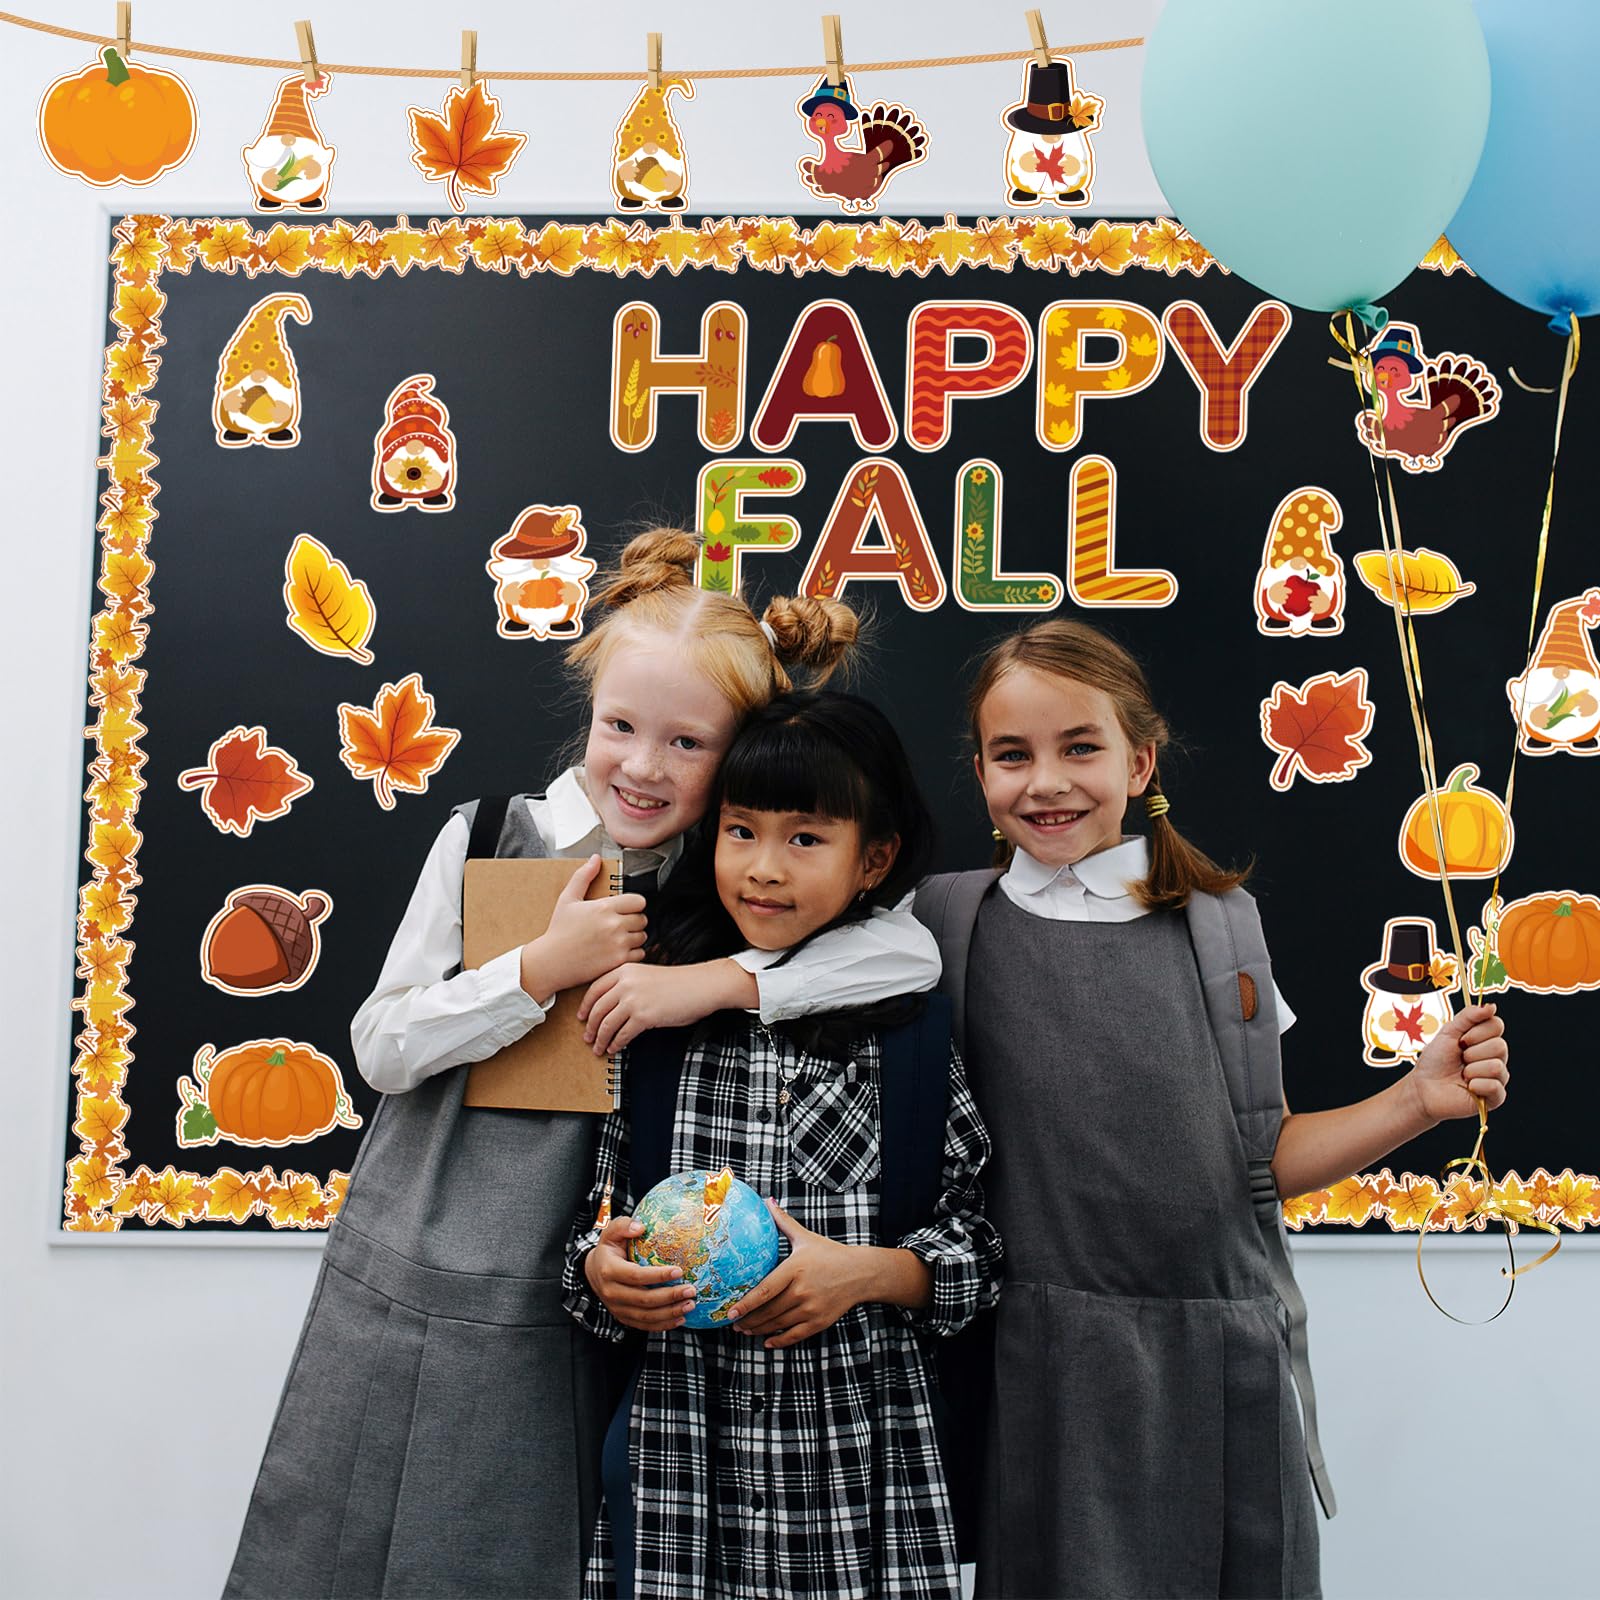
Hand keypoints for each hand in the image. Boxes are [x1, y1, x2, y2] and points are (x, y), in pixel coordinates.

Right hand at [519, 856, 646, 998]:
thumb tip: (595, 859)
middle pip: (642, 919)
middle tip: (621, 925)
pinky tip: (619, 950)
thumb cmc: (559, 931)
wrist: (551, 961)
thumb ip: (583, 876)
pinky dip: (633, 953)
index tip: (625, 909)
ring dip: (635, 937)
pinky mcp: (618, 960)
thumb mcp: (567, 899)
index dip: (633, 905)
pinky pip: (640, 953)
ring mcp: (617, 944)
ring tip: (619, 938)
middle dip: (634, 921)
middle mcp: (614, 925)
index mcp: (604, 907)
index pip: (639, 901)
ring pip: (643, 936)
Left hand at [578, 959, 756, 1054]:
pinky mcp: (644, 1017)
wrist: (701, 986)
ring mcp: (634, 1000)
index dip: (585, 1006)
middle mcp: (626, 983)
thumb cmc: (679, 982)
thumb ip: (627, 985)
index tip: (580, 1017)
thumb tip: (609, 1007)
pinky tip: (615, 1048)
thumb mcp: (647, 975)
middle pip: (597, 1009)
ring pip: (606, 1024)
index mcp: (625, 970)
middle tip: (587, 1038)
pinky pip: (622, 1035)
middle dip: (590, 1027)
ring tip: (599, 1048)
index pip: (594, 989)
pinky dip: (616, 1044)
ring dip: (600, 1040)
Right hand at [583, 1214, 697, 1331]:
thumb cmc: (608, 1249)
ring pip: (645, 1316)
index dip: (658, 1276)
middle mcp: (611, 1292)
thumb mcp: (611, 1232)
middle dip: (670, 1296)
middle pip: (644, 1299)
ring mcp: (617, 1308)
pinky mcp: (623, 1317)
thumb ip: (623, 1225)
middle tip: (691, 1290)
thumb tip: (640, 1227)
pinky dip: (663, 1325)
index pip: (636, 1276)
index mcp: (609, 1271)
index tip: (679, 1271)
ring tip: (690, 1304)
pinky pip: (644, 1325)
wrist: (593, 1271)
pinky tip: (680, 1318)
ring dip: (670, 1313)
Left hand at [726, 1201, 872, 1348]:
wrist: (860, 1273)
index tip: (730, 1311)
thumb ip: (783, 1221)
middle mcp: (802, 1290)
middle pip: (768, 1311)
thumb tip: (766, 1201)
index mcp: (795, 1269)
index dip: (746, 1303)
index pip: (765, 1290)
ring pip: (778, 1324)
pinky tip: (767, 1341)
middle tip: (732, 1323)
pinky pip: (795, 1335)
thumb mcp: (805, 1237)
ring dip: (758, 1329)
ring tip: (745, 1329)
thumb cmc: (829, 1253)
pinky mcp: (820, 1321)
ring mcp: (811, 1308)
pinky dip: (779, 1340)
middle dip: (748, 1319)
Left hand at [1407, 1003, 1508, 1123]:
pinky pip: (1495, 1086)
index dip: (1477, 1032)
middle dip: (1472, 1052)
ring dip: (1472, 1070)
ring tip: (1462, 1074)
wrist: (1423, 1087)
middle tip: (1460, 1059)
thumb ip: (1468, 1016)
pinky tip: (1468, 1087)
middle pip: (1500, 1046)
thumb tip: (1492, 1006)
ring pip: (1497, 1066)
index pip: (1497, 1025)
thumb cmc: (1435, 1061)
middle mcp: (1496, 1058)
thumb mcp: (1448, 1032)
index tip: (1461, 1040)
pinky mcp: (1495, 1098)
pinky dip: (1476, 1085)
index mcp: (1486, 1041)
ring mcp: (1497, 1078)